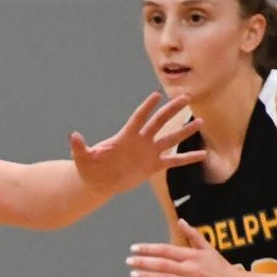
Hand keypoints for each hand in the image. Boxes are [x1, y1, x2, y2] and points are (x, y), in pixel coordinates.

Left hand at [69, 92, 205, 193]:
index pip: (138, 118)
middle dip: (171, 110)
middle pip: (159, 122)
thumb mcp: (83, 158)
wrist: (99, 182)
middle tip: (186, 97)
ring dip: (185, 131)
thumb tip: (73, 136)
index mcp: (125, 136)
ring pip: (170, 139)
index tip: (156, 95)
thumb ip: (80, 147)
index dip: (146, 107)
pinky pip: (174, 161)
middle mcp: (141, 141)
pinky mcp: (154, 166)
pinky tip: (202, 155)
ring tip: (200, 121)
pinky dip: (187, 159)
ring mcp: (149, 152)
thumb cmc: (89, 168)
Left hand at [128, 219, 250, 276]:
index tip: (134, 249)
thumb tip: (181, 221)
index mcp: (192, 256)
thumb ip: (193, 235)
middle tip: (128, 261)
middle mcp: (190, 269)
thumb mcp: (209, 249)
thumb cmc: (221, 268)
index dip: (148, 249)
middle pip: (162, 264)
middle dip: (143, 262)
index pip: (166, 250)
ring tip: (132, 274)